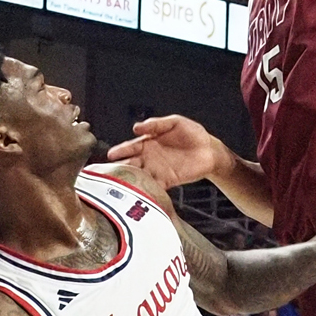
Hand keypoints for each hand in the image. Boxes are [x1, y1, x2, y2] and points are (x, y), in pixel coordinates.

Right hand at [107, 116, 232, 188]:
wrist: (210, 150)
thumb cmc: (193, 134)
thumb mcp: (175, 122)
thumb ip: (156, 124)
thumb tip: (136, 127)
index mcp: (148, 143)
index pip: (130, 147)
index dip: (120, 151)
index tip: (110, 155)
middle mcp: (148, 158)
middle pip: (129, 164)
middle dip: (117, 169)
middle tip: (105, 174)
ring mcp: (156, 171)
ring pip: (138, 176)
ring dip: (128, 181)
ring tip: (117, 185)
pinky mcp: (166, 181)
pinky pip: (153, 187)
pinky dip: (145, 190)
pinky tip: (137, 193)